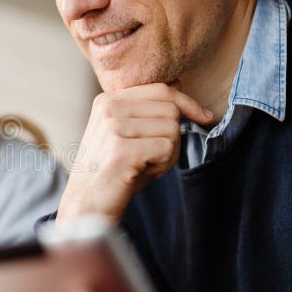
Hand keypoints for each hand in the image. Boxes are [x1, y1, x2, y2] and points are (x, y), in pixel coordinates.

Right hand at [58, 83, 211, 222]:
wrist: (87, 204)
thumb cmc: (112, 170)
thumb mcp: (126, 133)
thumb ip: (146, 112)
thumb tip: (180, 87)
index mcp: (108, 100)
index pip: (161, 90)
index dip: (188, 103)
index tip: (204, 117)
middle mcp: (109, 108)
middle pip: (170, 110)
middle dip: (173, 136)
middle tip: (155, 157)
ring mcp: (113, 127)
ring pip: (172, 129)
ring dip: (168, 154)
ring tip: (146, 166)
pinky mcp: (121, 149)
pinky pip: (166, 148)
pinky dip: (163, 165)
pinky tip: (143, 173)